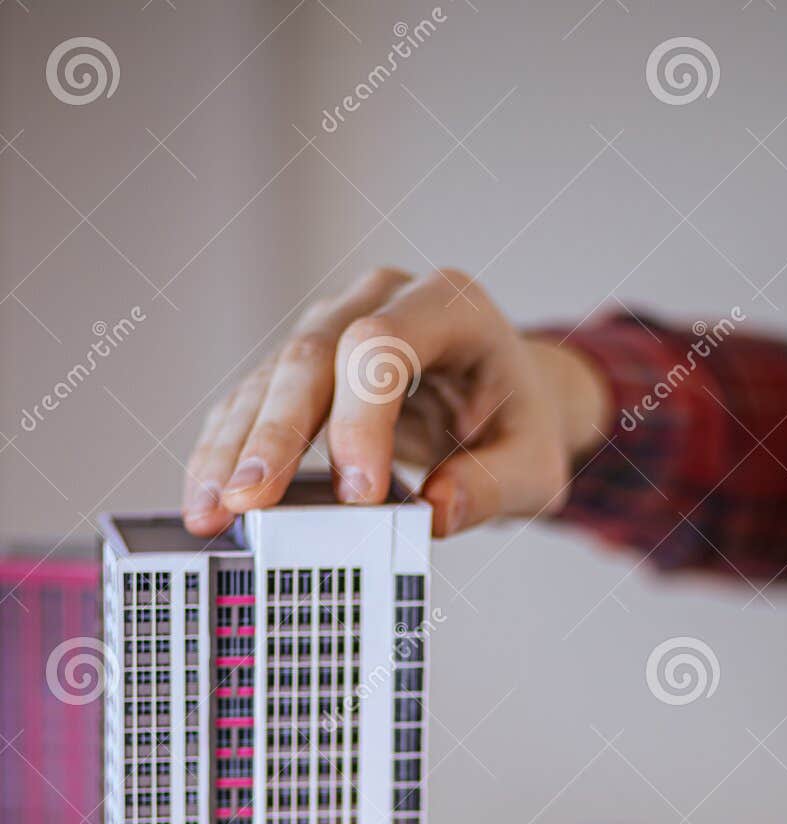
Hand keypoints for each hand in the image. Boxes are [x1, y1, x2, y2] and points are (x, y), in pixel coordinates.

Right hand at [182, 266, 608, 539]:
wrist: (506, 398)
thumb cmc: (519, 426)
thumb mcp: (534, 465)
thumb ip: (493, 487)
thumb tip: (436, 513)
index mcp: (449, 306)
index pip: (384, 345)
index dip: (363, 419)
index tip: (361, 497)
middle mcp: (381, 300)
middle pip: (311, 355)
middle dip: (276, 434)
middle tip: (250, 501)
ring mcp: (334, 325)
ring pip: (269, 378)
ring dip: (234, 449)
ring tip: (209, 512)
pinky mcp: (303, 366)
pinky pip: (252, 402)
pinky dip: (227, 453)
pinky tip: (205, 499)